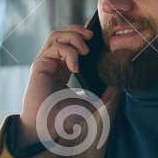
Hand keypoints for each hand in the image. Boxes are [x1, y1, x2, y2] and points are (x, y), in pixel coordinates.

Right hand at [19, 24, 120, 146]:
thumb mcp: (87, 104)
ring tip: (85, 49)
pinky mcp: (39, 66)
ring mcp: (44, 63)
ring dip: (73, 36)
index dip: (81, 35)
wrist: (44, 128)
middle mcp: (51, 63)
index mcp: (60, 69)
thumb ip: (101, 95)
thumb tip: (117, 87)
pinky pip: (55, 48)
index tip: (97, 37)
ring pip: (55, 36)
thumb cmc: (61, 118)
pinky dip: (68, 53)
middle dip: (77, 30)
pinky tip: (75, 68)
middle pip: (61, 34)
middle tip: (92, 36)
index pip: (69, 43)